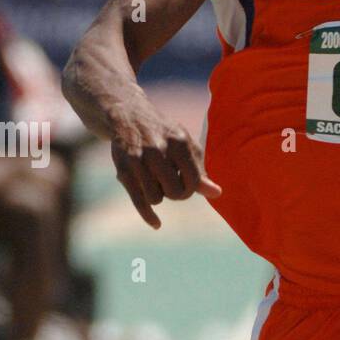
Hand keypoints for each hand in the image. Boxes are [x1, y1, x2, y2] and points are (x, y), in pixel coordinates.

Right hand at [108, 98, 220, 229]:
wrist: (128, 115)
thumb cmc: (164, 135)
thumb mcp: (184, 146)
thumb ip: (199, 171)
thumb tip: (217, 194)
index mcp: (179, 142)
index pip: (193, 181)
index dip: (191, 188)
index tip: (186, 184)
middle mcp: (158, 149)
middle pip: (175, 192)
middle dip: (175, 193)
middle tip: (169, 183)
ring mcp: (139, 159)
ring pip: (156, 198)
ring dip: (158, 196)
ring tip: (154, 181)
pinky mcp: (123, 169)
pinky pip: (138, 201)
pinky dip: (148, 216)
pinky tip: (157, 224)